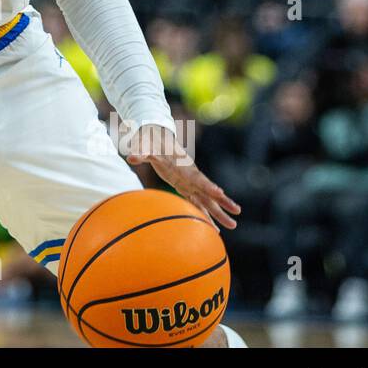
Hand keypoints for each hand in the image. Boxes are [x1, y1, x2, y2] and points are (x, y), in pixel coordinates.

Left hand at [124, 123, 239, 230]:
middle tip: (237, 211)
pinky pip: (198, 204)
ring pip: (207, 200)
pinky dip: (206, 215)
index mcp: (184, 167)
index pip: (198, 178)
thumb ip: (141, 153)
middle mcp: (191, 176)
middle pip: (209, 191)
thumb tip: (131, 157)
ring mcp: (190, 183)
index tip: (219, 192)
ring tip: (233, 226)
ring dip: (219, 213)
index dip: (208, 185)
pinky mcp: (185, 187)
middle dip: (223, 201)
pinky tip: (214, 228)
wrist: (159, 139)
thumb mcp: (147, 148)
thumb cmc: (153, 144)